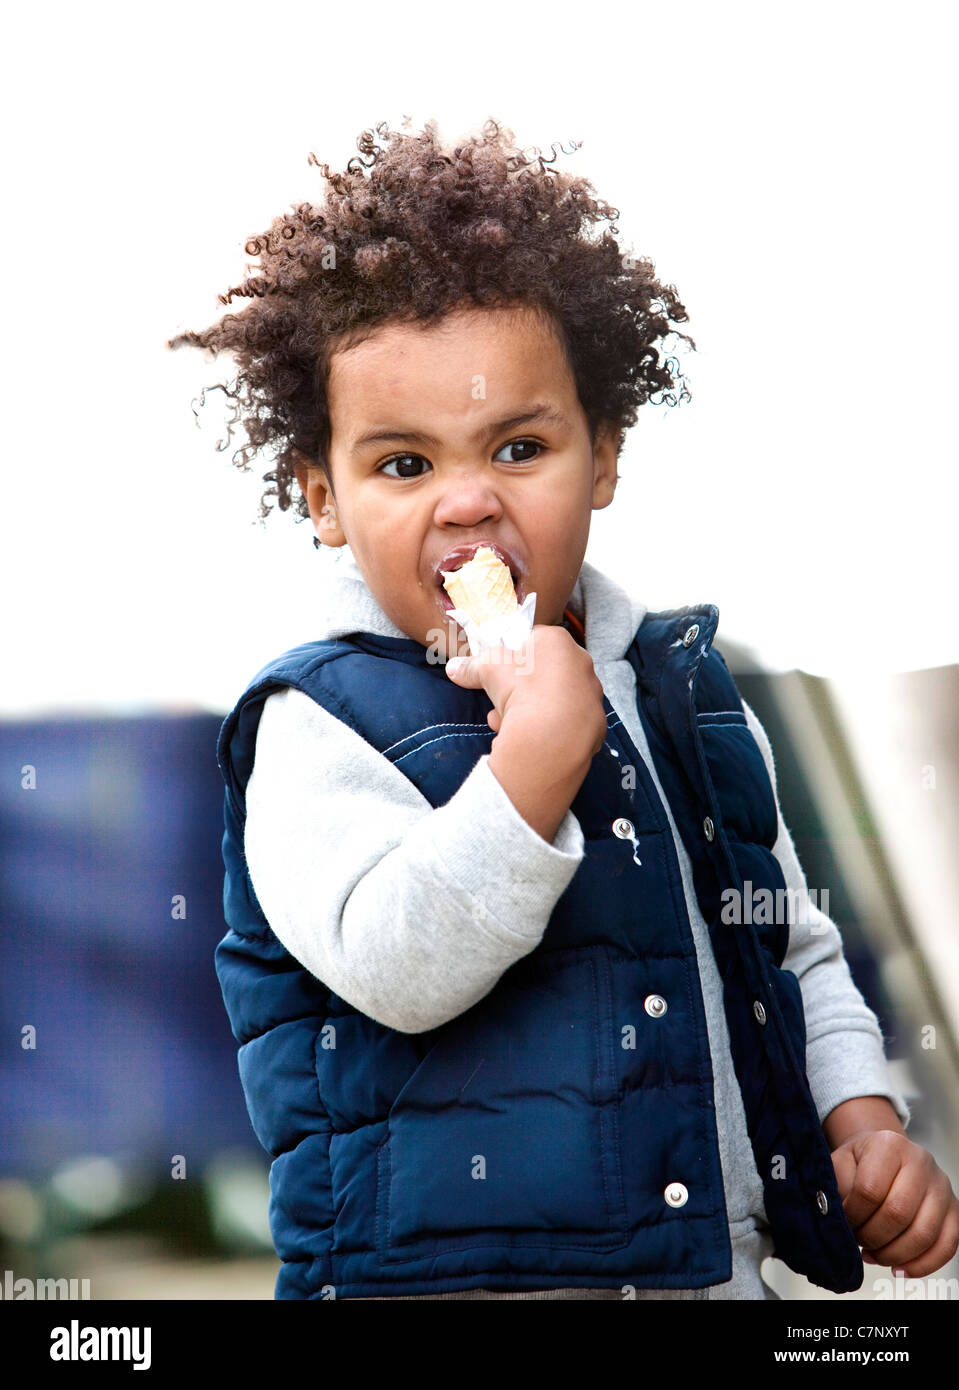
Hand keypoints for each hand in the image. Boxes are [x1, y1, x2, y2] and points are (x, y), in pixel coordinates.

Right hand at [445, 623, 606, 760]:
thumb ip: (471, 665)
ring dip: (529, 709)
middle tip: (501, 699)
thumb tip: (454, 668)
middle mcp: (582, 664)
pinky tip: (529, 738)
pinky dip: (549, 729)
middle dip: (520, 686)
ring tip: (507, 723)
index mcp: (560, 641)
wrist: (549, 737)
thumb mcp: (486, 669)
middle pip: (544, 671)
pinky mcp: (596, 725)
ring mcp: (592, 695)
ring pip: (554, 699)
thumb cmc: (520, 689)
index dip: (512, 655)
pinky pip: (566, 723)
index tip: (499, 671)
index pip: (533, 640)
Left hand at [830, 1129, 958, 1276]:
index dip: (853, 1215)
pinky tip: (899, 1268)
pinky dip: (922, 1265)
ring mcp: (942, 1187)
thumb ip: (838, 1188)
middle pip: (898, 1213)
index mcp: (889, 1145)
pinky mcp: (954, 1210)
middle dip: (873, 1237)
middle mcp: (921, 1162)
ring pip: (924, 1234)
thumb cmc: (861, 1162)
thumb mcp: (840, 1163)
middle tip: (860, 1240)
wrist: (885, 1155)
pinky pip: (946, 1246)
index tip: (845, 1222)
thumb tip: (839, 1220)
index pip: (870, 1190)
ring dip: (894, 1254)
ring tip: (875, 1255)